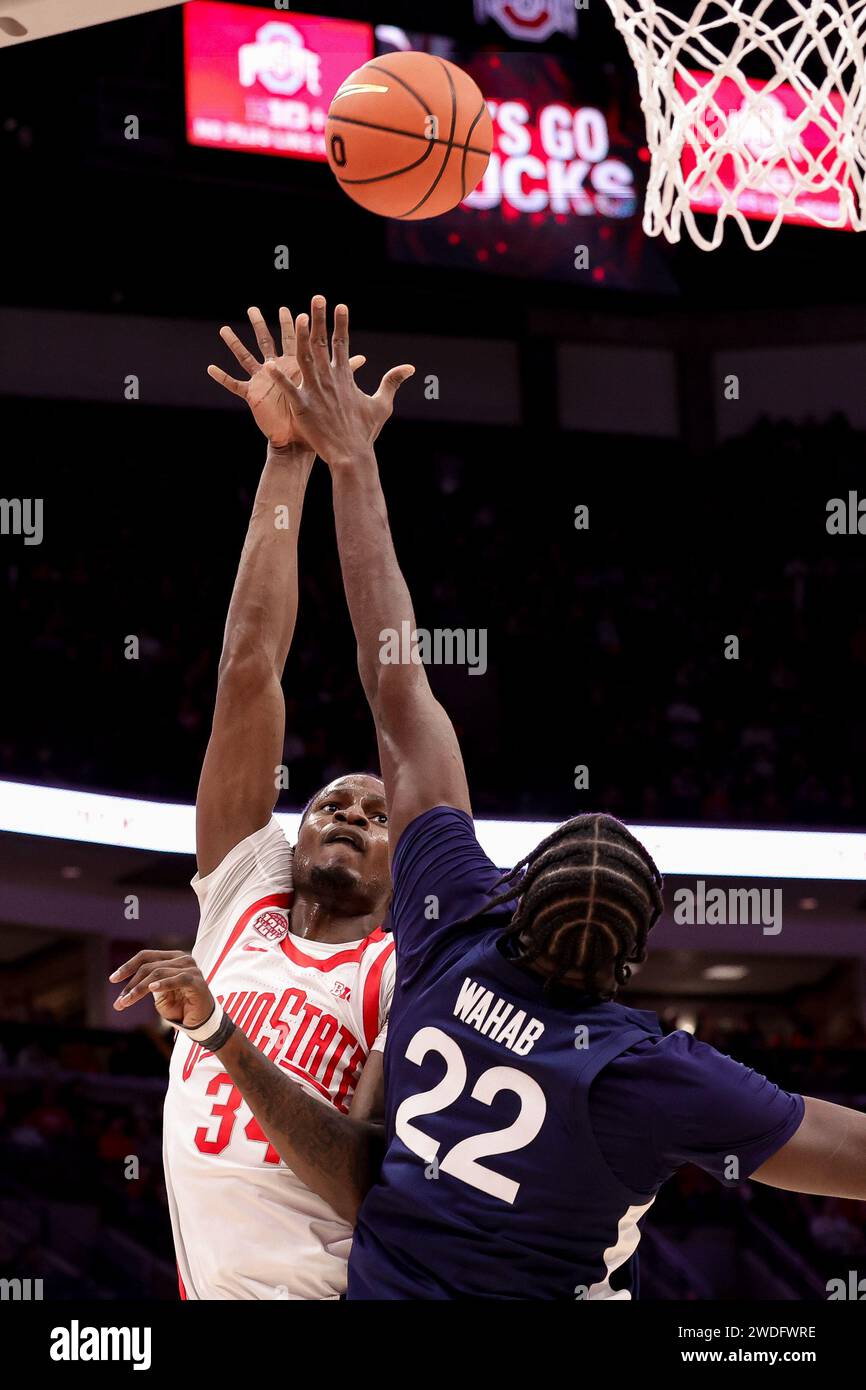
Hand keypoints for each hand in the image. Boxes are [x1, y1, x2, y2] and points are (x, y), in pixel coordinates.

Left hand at [110, 950, 214, 1029]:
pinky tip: (152, 989)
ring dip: (139, 989)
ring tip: (126, 1002)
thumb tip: (124, 987)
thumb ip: (146, 985)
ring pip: (158, 973)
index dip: (128, 966)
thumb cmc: (180, 1007)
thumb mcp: (159, 995)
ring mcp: (190, 968)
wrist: (200, 1021)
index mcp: (172, 958)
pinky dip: (163, 983)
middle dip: (131, 985)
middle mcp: (182, 959)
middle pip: (149, 967)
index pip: (146, 956)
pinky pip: (177, 979)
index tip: (112, 979)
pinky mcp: (197, 981)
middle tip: (119, 1002)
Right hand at [207, 305, 367, 447]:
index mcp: (295, 367)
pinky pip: (235, 385)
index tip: (288, 308)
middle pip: (267, 342)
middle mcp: (277, 370)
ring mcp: (263, 381)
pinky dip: (222, 377)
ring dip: (235, 344)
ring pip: (246, 358)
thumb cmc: (318, 419)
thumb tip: (363, 358)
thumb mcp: (332, 391)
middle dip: (260, 325)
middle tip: (252, 308)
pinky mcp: (253, 395)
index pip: (293, 340)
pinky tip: (209, 368)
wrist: (301, 442)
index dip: (291, 325)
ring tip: (223, 330)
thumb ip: (344, 371)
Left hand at [275, 296, 413, 466]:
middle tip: (317, 298)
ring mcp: (316, 392)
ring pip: (306, 359)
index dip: (341, 323)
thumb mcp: (382, 405)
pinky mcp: (303, 407)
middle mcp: (330, 380)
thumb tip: (410, 368)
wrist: (352, 456)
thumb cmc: (365, 432)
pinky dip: (280, 378)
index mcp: (346, 377)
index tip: (340, 304)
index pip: (343, 343)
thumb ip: (391, 382)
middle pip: (322, 343)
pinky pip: (289, 389)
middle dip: (320, 318)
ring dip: (302, 338)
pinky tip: (270, 365)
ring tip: (299, 317)